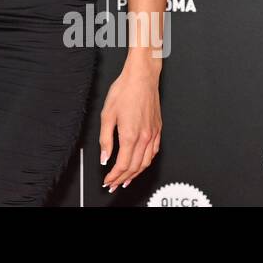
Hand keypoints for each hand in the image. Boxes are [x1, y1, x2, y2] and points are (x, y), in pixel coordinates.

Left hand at [98, 63, 161, 192]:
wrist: (142, 78)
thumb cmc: (124, 91)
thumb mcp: (107, 114)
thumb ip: (105, 139)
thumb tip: (104, 157)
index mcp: (130, 135)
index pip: (122, 164)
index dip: (114, 176)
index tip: (107, 180)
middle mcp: (144, 137)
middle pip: (134, 167)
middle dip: (123, 179)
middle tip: (114, 185)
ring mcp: (153, 134)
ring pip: (145, 162)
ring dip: (135, 174)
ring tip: (126, 180)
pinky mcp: (158, 129)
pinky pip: (153, 152)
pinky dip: (146, 163)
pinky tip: (140, 164)